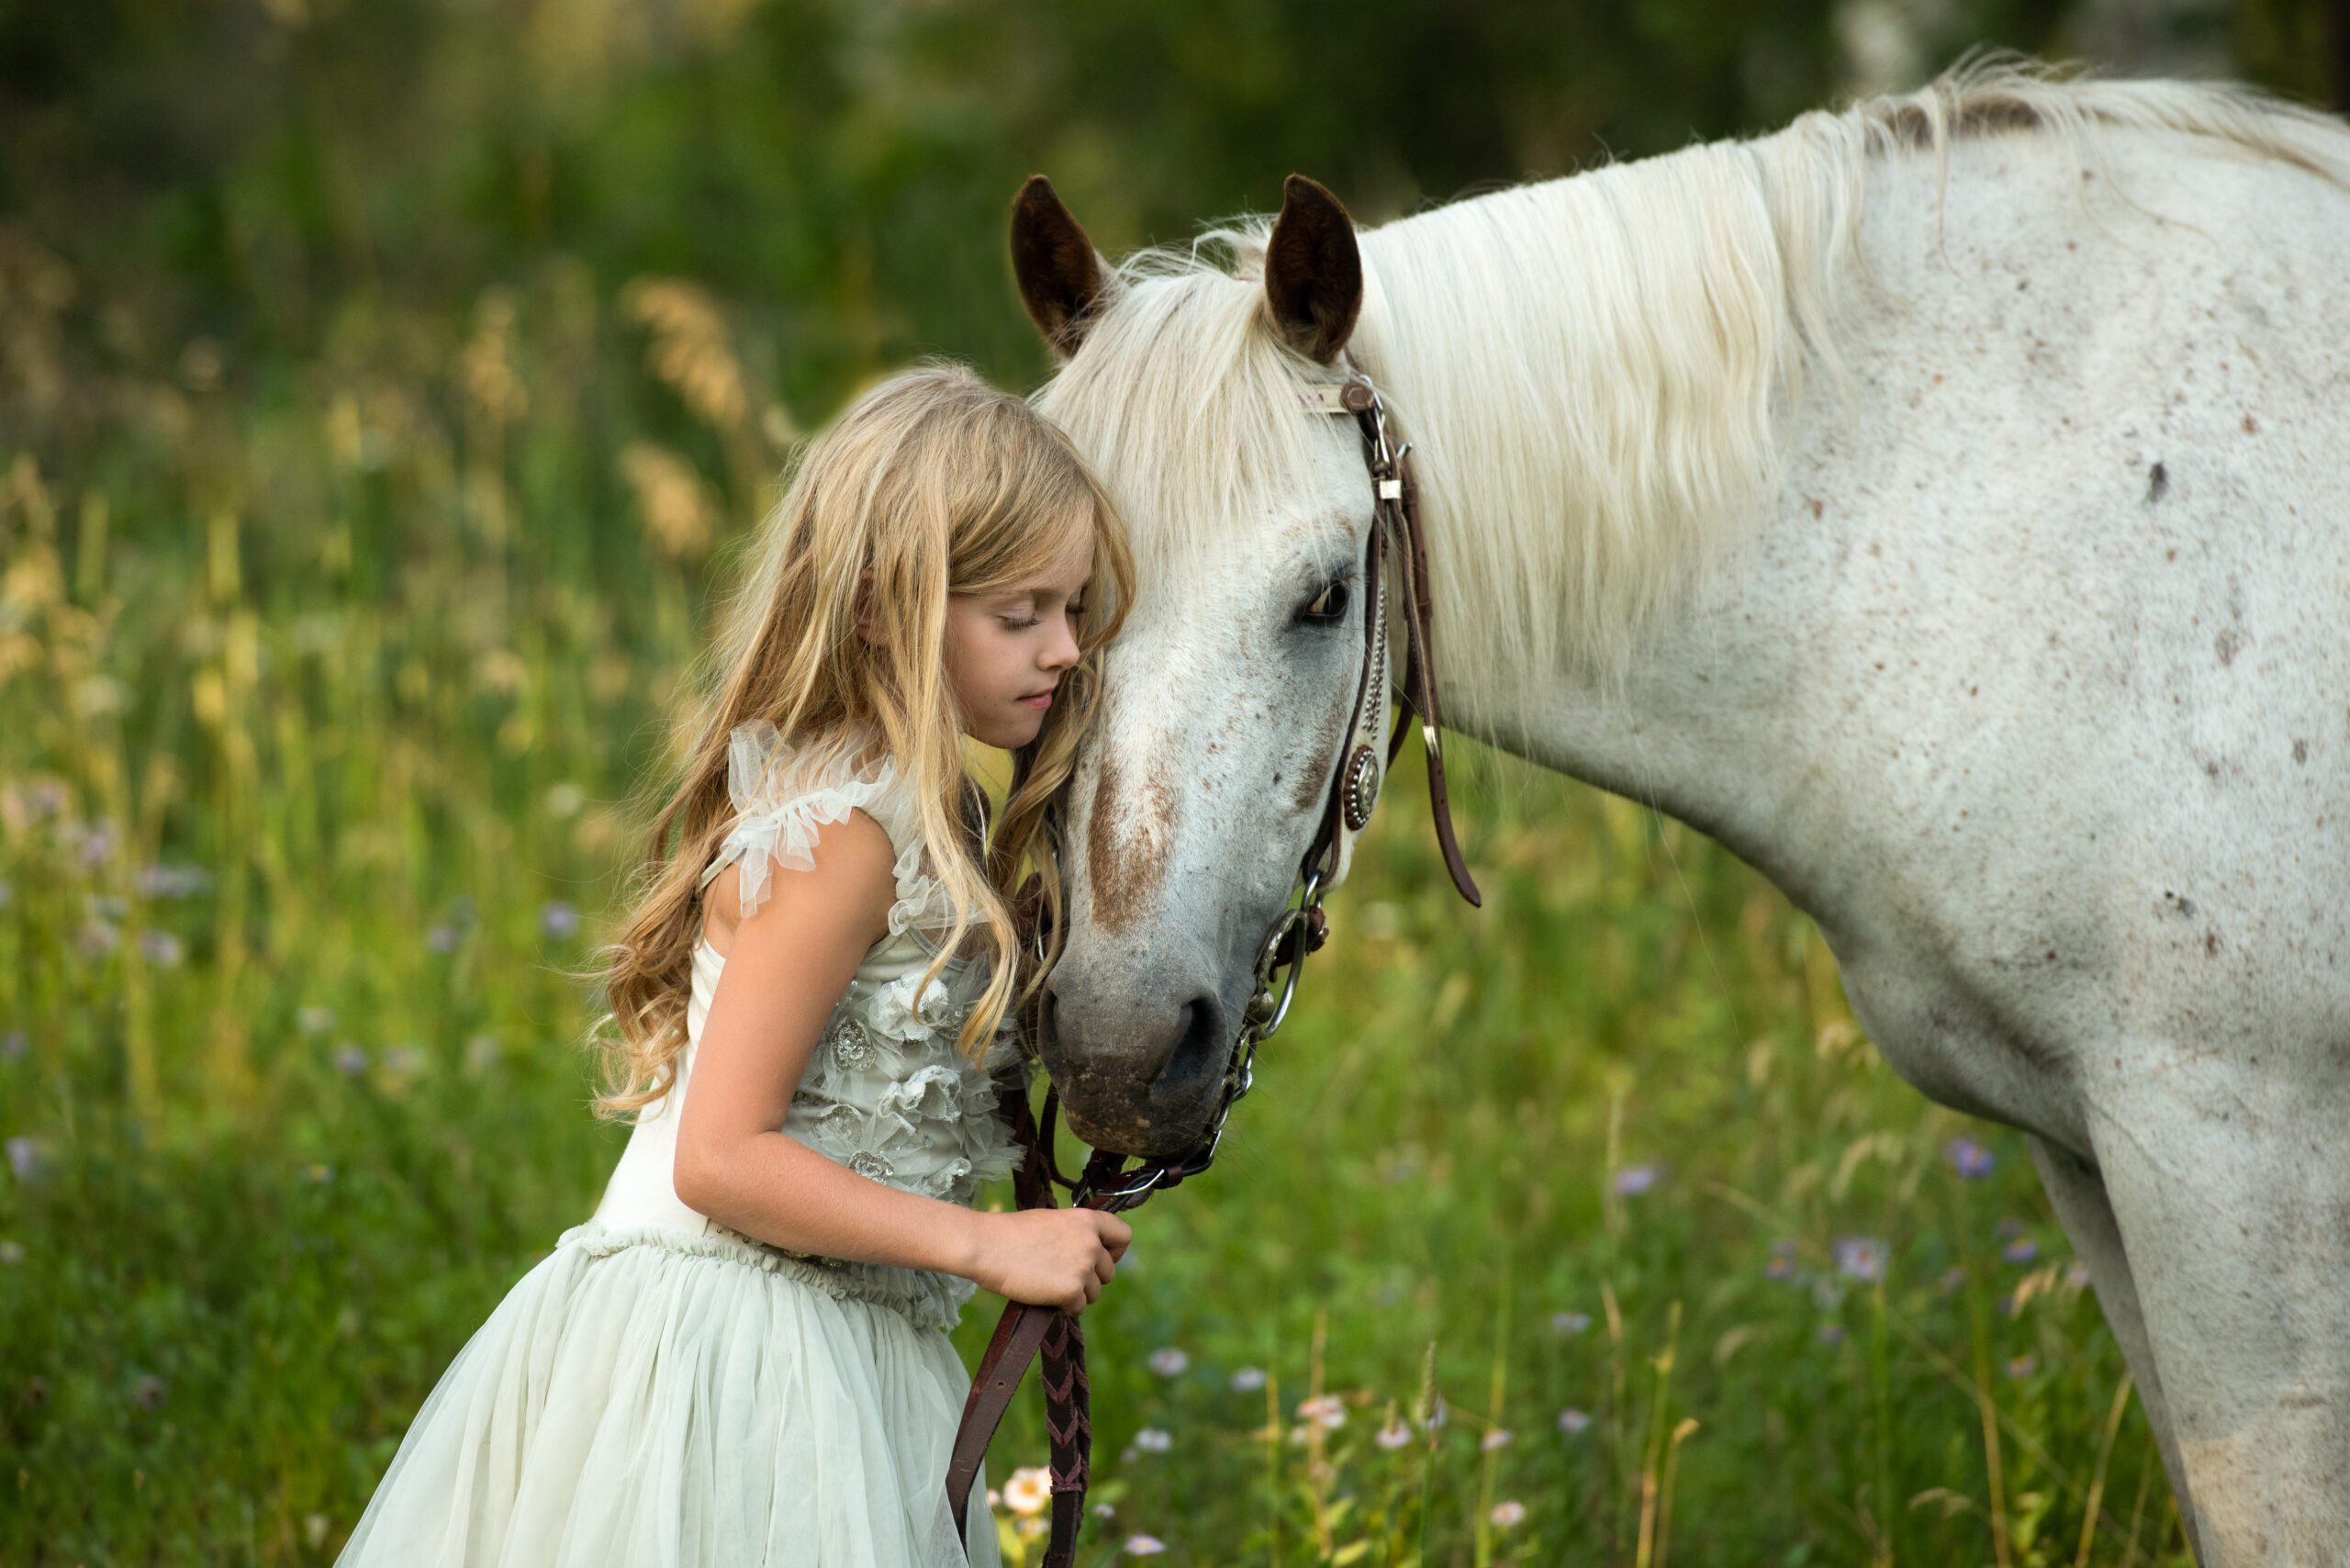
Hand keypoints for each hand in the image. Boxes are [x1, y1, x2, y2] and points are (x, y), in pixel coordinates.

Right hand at [967, 1208, 1131, 1315]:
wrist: (987, 1246)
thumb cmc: (1013, 1233)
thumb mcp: (1053, 1221)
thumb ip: (1077, 1234)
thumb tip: (1091, 1253)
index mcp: (1088, 1220)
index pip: (1124, 1237)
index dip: (1113, 1251)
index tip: (1099, 1258)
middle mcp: (1091, 1243)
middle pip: (1108, 1272)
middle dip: (1090, 1278)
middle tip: (1063, 1275)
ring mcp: (1082, 1268)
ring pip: (1094, 1293)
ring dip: (1076, 1294)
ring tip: (1049, 1284)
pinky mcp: (1070, 1291)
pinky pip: (1078, 1308)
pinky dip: (1064, 1307)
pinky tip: (1045, 1295)